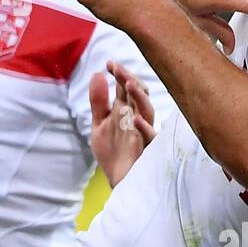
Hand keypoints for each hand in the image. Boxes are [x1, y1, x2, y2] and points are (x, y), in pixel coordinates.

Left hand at [89, 61, 157, 186]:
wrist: (119, 183)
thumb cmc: (113, 153)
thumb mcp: (99, 125)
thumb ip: (98, 102)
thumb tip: (97, 74)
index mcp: (126, 110)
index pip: (125, 87)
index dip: (119, 74)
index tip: (109, 64)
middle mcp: (137, 117)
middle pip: (137, 93)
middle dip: (129, 79)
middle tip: (117, 68)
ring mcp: (143, 132)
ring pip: (147, 110)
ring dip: (139, 96)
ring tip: (128, 83)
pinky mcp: (147, 149)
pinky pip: (150, 136)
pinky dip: (144, 127)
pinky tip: (135, 119)